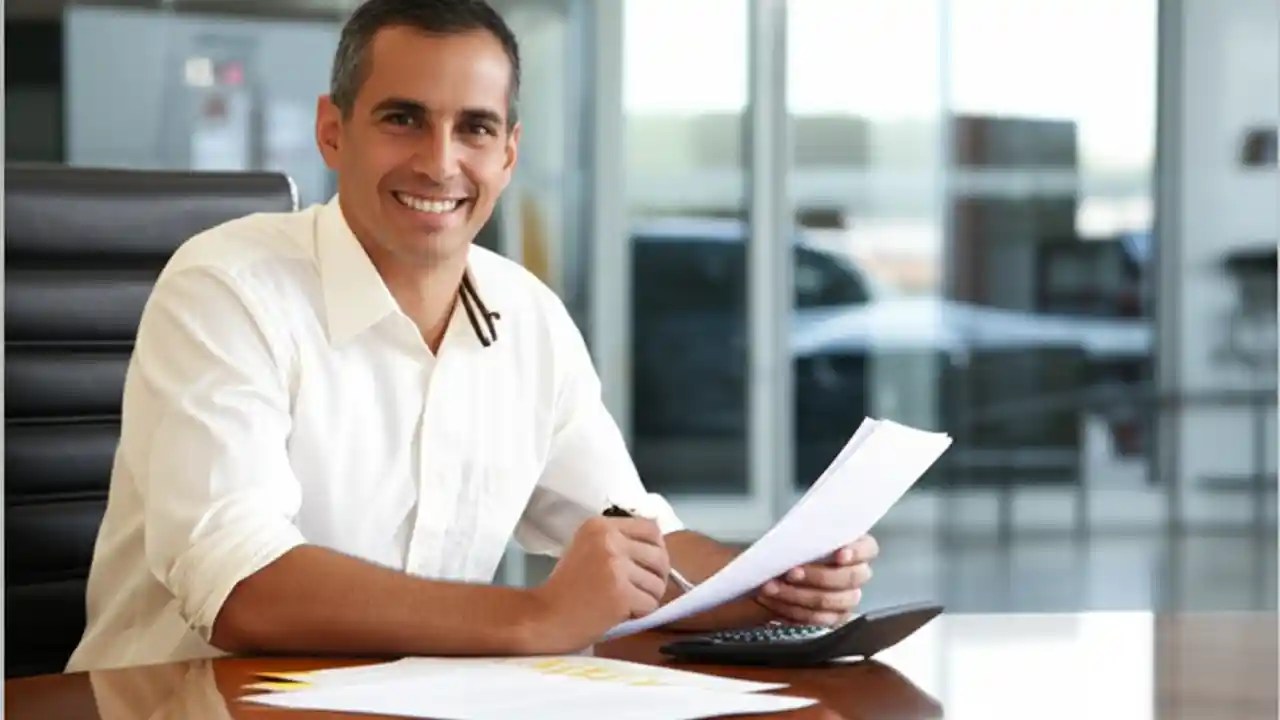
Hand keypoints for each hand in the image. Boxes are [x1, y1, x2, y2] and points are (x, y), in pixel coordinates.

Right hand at [527, 516, 669, 650]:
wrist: (544, 617)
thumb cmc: (566, 588)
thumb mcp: (588, 549)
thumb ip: (618, 542)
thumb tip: (659, 546)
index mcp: (600, 526)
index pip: (650, 528)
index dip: (657, 549)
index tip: (649, 565)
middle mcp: (609, 540)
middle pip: (659, 556)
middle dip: (658, 577)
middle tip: (642, 590)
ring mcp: (615, 566)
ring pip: (657, 583)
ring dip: (647, 598)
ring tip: (625, 603)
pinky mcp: (621, 594)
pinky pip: (650, 604)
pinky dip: (639, 614)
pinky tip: (620, 614)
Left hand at [754, 534, 877, 625]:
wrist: (778, 568)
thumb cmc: (795, 544)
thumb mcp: (801, 532)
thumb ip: (808, 534)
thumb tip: (798, 539)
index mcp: (858, 548)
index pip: (868, 549)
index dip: (856, 553)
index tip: (839, 554)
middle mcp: (858, 574)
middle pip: (849, 578)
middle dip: (817, 576)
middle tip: (790, 572)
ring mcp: (848, 599)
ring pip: (829, 601)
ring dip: (797, 595)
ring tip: (770, 588)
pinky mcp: (833, 618)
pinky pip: (815, 619)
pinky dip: (791, 610)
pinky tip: (773, 601)